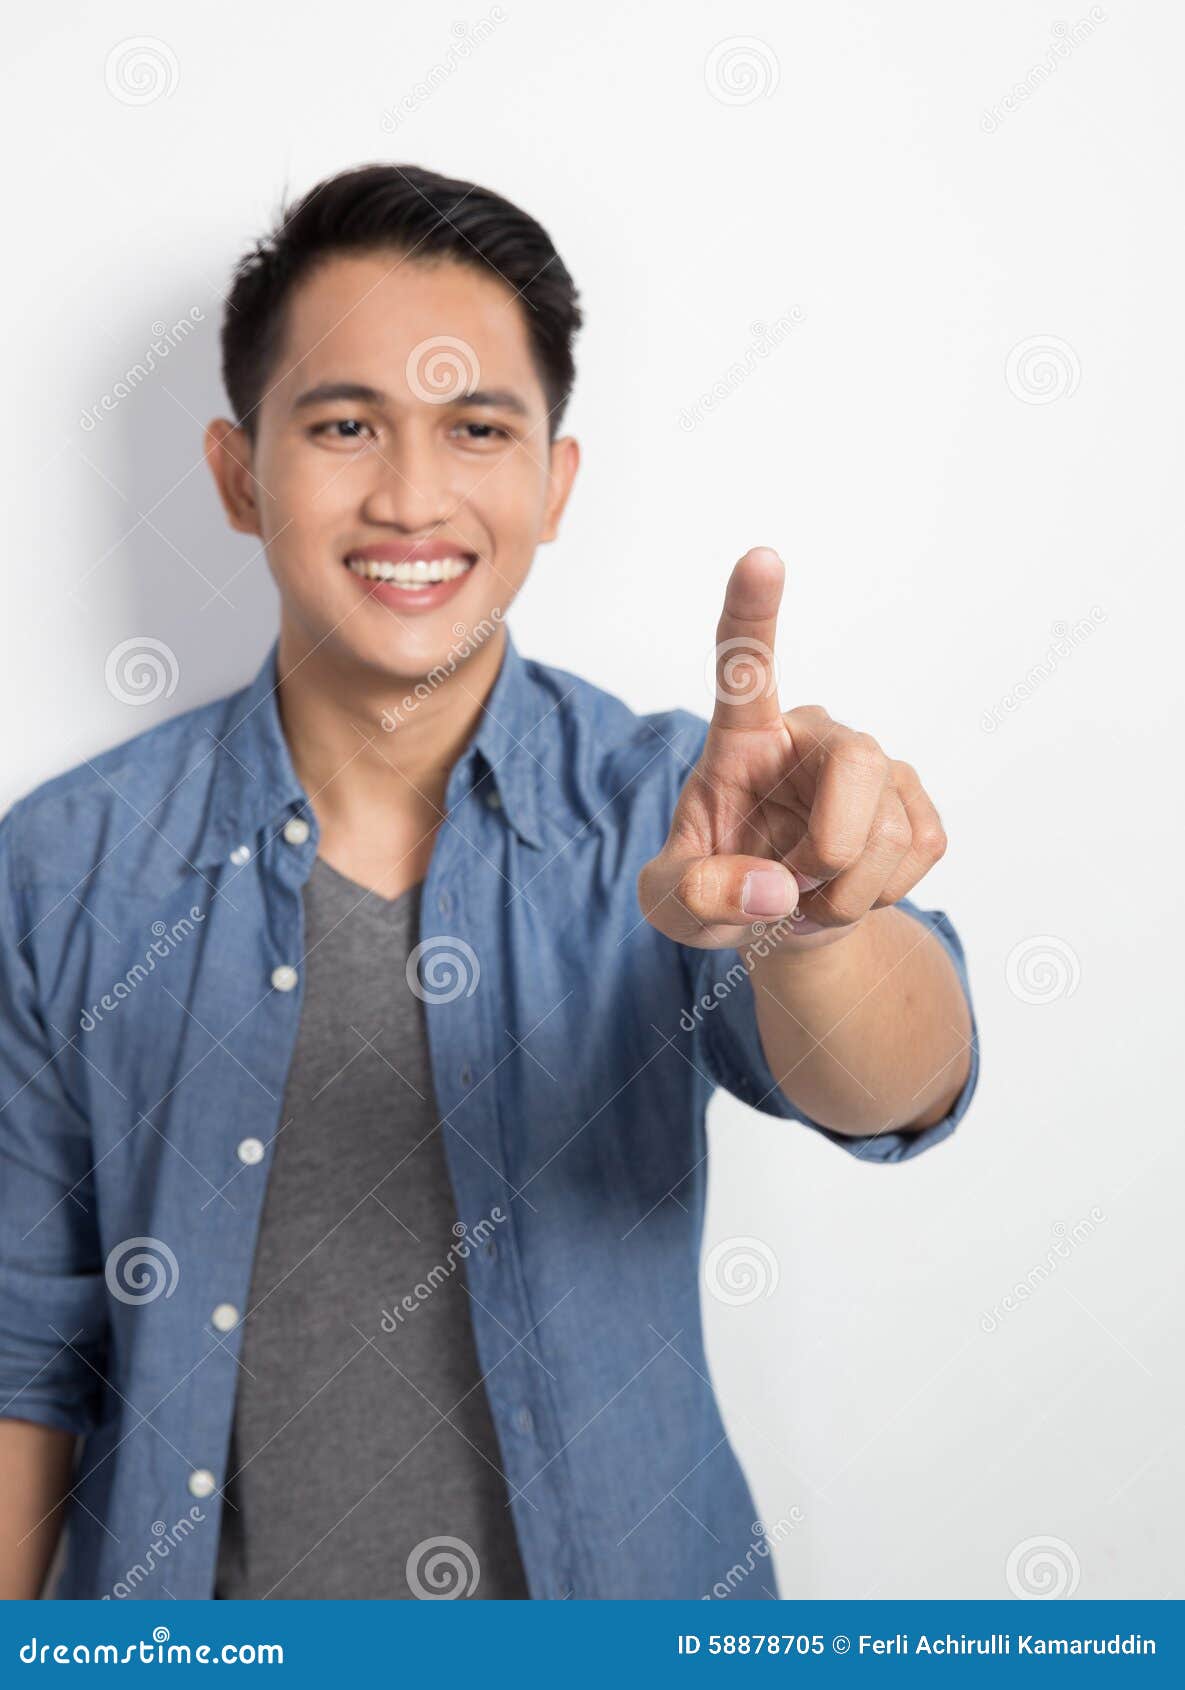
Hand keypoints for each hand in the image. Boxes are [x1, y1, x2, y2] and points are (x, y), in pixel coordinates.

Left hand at [638, 547, 948, 952]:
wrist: (779, 919)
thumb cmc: (716, 889)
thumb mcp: (671, 905)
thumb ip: (695, 896)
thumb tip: (772, 888)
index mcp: (740, 738)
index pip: (744, 665)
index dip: (753, 612)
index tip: (761, 557)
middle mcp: (812, 735)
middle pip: (858, 761)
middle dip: (833, 848)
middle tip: (793, 889)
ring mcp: (872, 765)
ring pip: (888, 829)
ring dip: (843, 892)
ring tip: (806, 894)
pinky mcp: (916, 802)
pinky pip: (921, 847)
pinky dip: (879, 894)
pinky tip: (847, 888)